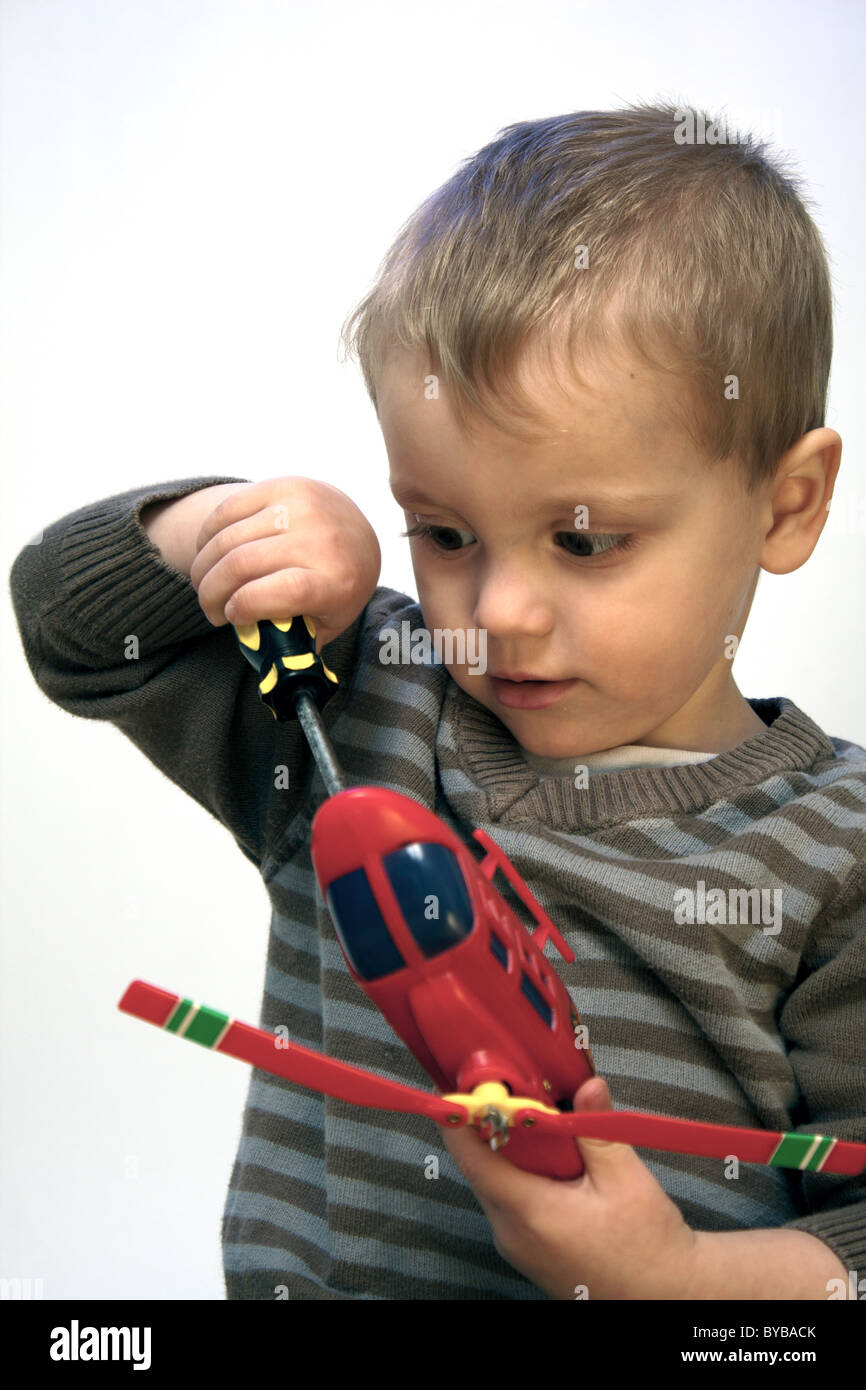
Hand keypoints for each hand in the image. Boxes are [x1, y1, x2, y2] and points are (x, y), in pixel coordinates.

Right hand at [189, 476, 380, 648]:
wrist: (358, 530)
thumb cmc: (338, 585)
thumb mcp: (330, 620)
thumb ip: (300, 641)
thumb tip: (266, 661)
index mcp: (338, 579)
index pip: (284, 591)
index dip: (246, 606)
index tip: (230, 618)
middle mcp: (322, 538)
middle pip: (245, 564)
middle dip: (212, 592)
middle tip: (208, 608)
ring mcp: (302, 507)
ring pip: (229, 538)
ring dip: (204, 566)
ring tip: (203, 584)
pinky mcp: (284, 485)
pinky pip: (229, 509)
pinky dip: (208, 535)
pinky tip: (206, 552)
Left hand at [437, 1075, 699, 1299]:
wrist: (666, 1295)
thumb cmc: (648, 1247)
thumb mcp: (627, 1180)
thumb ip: (598, 1129)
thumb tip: (588, 1085)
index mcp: (529, 1214)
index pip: (473, 1159)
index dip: (459, 1119)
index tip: (456, 1085)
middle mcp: (512, 1234)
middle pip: (481, 1168)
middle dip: (489, 1127)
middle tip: (504, 1087)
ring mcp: (517, 1246)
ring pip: (494, 1184)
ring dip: (506, 1151)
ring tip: (531, 1116)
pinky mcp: (528, 1251)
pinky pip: (509, 1202)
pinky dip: (519, 1174)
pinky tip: (547, 1157)